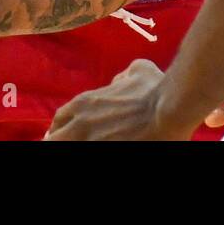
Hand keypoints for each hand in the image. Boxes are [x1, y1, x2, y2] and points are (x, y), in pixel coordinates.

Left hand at [45, 59, 189, 140]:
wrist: (169, 110)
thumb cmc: (155, 89)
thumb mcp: (138, 71)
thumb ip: (123, 76)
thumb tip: (120, 81)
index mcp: (84, 104)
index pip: (59, 120)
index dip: (61, 128)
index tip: (67, 134)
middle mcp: (80, 124)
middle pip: (54, 139)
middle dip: (59, 139)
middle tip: (70, 143)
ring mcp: (90, 141)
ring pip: (67, 147)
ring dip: (72, 144)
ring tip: (86, 143)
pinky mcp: (104, 151)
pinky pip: (84, 153)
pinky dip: (92, 147)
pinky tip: (104, 146)